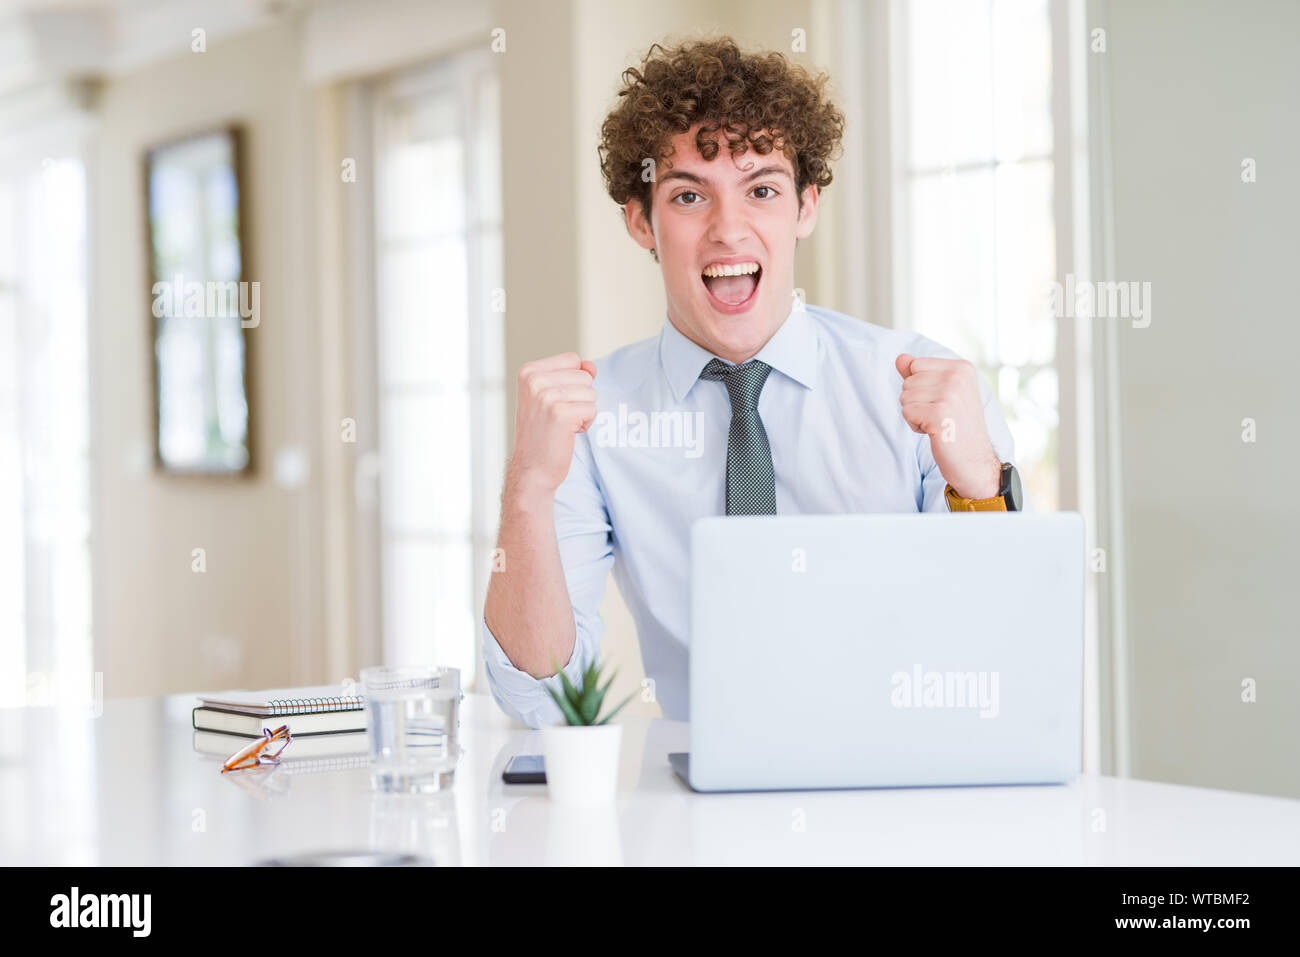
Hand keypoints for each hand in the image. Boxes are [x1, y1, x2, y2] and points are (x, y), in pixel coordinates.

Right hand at [508, 352, 597, 501]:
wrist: (532, 468)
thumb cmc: (543, 432)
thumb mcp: (551, 395)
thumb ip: (572, 374)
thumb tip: (592, 366)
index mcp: (529, 371)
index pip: (573, 359)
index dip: (573, 382)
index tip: (555, 402)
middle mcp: (534, 380)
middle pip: (584, 376)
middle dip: (580, 398)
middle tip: (559, 417)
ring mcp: (546, 396)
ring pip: (591, 393)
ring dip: (583, 411)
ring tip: (563, 425)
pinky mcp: (560, 414)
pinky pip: (592, 409)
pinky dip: (585, 423)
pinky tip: (568, 433)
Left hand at [895, 353, 1000, 499]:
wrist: (974, 460)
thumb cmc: (956, 426)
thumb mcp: (941, 393)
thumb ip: (919, 374)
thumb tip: (900, 358)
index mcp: (961, 367)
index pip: (915, 365)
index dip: (919, 387)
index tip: (941, 402)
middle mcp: (958, 377)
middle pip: (908, 382)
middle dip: (916, 402)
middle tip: (940, 416)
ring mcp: (950, 395)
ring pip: (904, 397)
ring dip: (915, 415)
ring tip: (938, 424)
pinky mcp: (940, 414)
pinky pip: (907, 412)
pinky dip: (915, 426)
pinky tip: (935, 432)